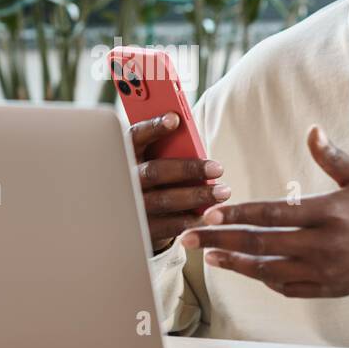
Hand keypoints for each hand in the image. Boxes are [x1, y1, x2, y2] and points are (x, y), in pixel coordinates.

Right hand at [130, 112, 229, 253]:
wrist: (130, 218)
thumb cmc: (154, 178)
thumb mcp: (153, 159)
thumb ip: (168, 148)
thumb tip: (193, 139)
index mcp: (126, 156)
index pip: (135, 136)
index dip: (152, 127)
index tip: (175, 118)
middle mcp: (126, 180)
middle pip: (155, 171)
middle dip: (188, 169)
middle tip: (217, 168)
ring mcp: (133, 206)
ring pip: (165, 200)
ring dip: (197, 195)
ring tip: (223, 192)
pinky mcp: (143, 229)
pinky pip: (169, 225)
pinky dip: (191, 219)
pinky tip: (211, 213)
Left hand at [178, 125, 348, 296]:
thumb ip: (332, 157)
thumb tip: (312, 130)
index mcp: (328, 213)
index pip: (271, 213)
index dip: (236, 214)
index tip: (208, 212)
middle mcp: (322, 245)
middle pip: (260, 244)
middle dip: (219, 240)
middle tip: (188, 236)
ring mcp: (323, 270)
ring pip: (268, 270)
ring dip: (235, 264)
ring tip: (208, 256)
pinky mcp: (328, 288)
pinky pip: (288, 288)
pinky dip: (265, 279)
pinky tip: (246, 270)